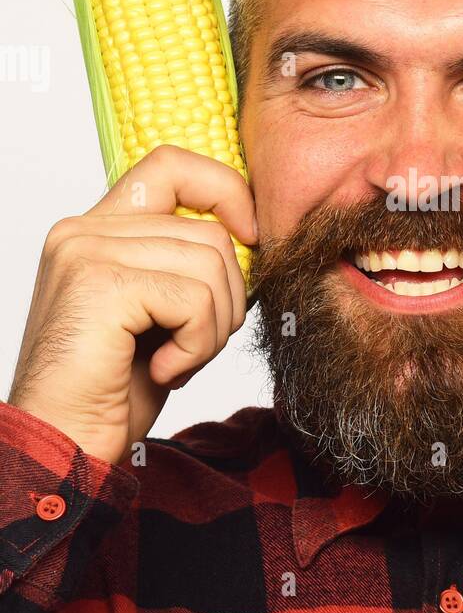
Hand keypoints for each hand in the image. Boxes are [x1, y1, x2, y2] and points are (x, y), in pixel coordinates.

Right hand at [8, 146, 257, 465]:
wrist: (61, 447)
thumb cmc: (110, 392)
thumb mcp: (157, 315)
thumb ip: (184, 266)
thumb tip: (250, 236)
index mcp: (96, 231)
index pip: (172, 165)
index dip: (226, 191)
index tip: (251, 238)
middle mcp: (83, 231)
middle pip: (208, 230)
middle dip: (227, 297)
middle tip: (194, 344)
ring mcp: (86, 252)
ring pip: (210, 263)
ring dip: (212, 327)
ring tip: (174, 360)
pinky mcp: (99, 284)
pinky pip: (195, 298)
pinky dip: (197, 344)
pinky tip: (163, 371)